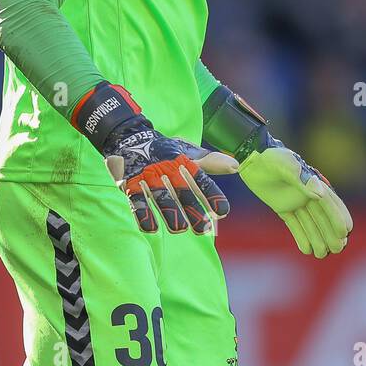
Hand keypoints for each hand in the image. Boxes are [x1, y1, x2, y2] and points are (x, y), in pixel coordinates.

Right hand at [104, 130, 232, 234]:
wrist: (129, 137)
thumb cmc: (165, 150)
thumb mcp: (187, 153)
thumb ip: (211, 163)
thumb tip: (236, 166)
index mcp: (184, 164)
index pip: (201, 180)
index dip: (212, 196)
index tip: (222, 212)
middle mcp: (169, 171)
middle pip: (183, 193)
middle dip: (194, 211)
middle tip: (204, 229)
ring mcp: (149, 177)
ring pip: (162, 198)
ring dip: (171, 214)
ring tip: (179, 229)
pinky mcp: (131, 184)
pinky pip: (138, 201)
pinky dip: (144, 215)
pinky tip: (152, 228)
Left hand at [237, 145, 352, 257]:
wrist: (251, 159)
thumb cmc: (271, 158)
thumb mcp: (285, 165)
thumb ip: (300, 178)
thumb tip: (319, 192)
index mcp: (312, 182)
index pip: (329, 203)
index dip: (338, 217)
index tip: (345, 232)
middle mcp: (306, 193)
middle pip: (322, 217)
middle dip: (331, 233)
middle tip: (337, 249)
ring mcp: (295, 201)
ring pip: (310, 223)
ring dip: (318, 238)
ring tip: (322, 254)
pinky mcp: (282, 208)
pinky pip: (294, 224)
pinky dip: (301, 236)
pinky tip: (307, 250)